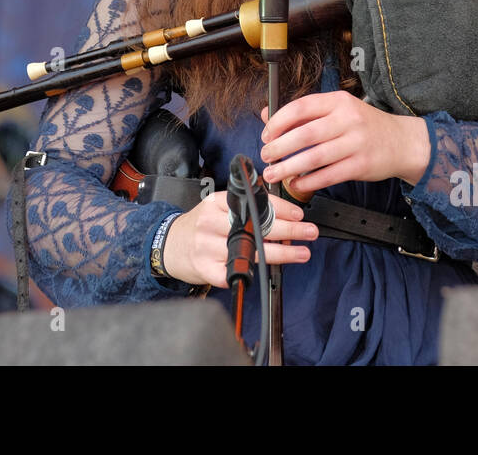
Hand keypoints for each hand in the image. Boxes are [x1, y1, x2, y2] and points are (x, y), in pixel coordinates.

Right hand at [162, 191, 316, 287]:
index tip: (298, 214)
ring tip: (302, 252)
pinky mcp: (206, 268)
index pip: (254, 202)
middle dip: (289, 230)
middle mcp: (211, 223)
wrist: (169, 245)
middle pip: (257, 226)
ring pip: (252, 251)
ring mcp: (208, 247)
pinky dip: (254, 274)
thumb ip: (242, 205)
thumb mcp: (216, 206)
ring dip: (282, 253)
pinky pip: (236, 273)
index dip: (280, 208)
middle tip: (309, 231)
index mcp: (216, 203)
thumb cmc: (199, 226)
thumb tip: (280, 209)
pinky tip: (269, 273)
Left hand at [258, 90, 430, 193]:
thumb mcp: (338, 110)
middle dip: (278, 148)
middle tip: (266, 156)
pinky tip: (296, 184)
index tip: (266, 135)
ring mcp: (356, 143)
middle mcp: (348, 119)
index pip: (300, 108)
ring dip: (288, 168)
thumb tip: (267, 116)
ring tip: (273, 173)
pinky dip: (308, 182)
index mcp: (338, 101)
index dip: (278, 122)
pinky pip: (328, 175)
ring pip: (314, 158)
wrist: (402, 142)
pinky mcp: (361, 165)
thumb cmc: (365, 125)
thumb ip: (304, 113)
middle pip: (304, 135)